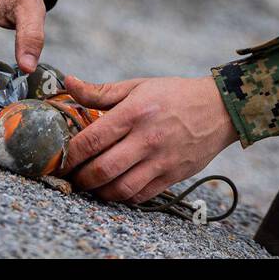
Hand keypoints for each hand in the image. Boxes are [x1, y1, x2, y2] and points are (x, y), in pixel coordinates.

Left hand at [60, 75, 238, 202]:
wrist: (219, 109)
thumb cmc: (175, 95)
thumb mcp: (139, 86)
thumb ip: (101, 91)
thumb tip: (69, 83)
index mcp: (135, 112)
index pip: (92, 140)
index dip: (69, 154)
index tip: (59, 159)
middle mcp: (148, 138)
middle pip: (102, 170)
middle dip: (80, 178)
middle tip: (71, 176)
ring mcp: (162, 160)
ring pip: (120, 189)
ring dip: (99, 191)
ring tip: (92, 185)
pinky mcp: (173, 175)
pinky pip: (140, 196)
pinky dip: (123, 196)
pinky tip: (116, 187)